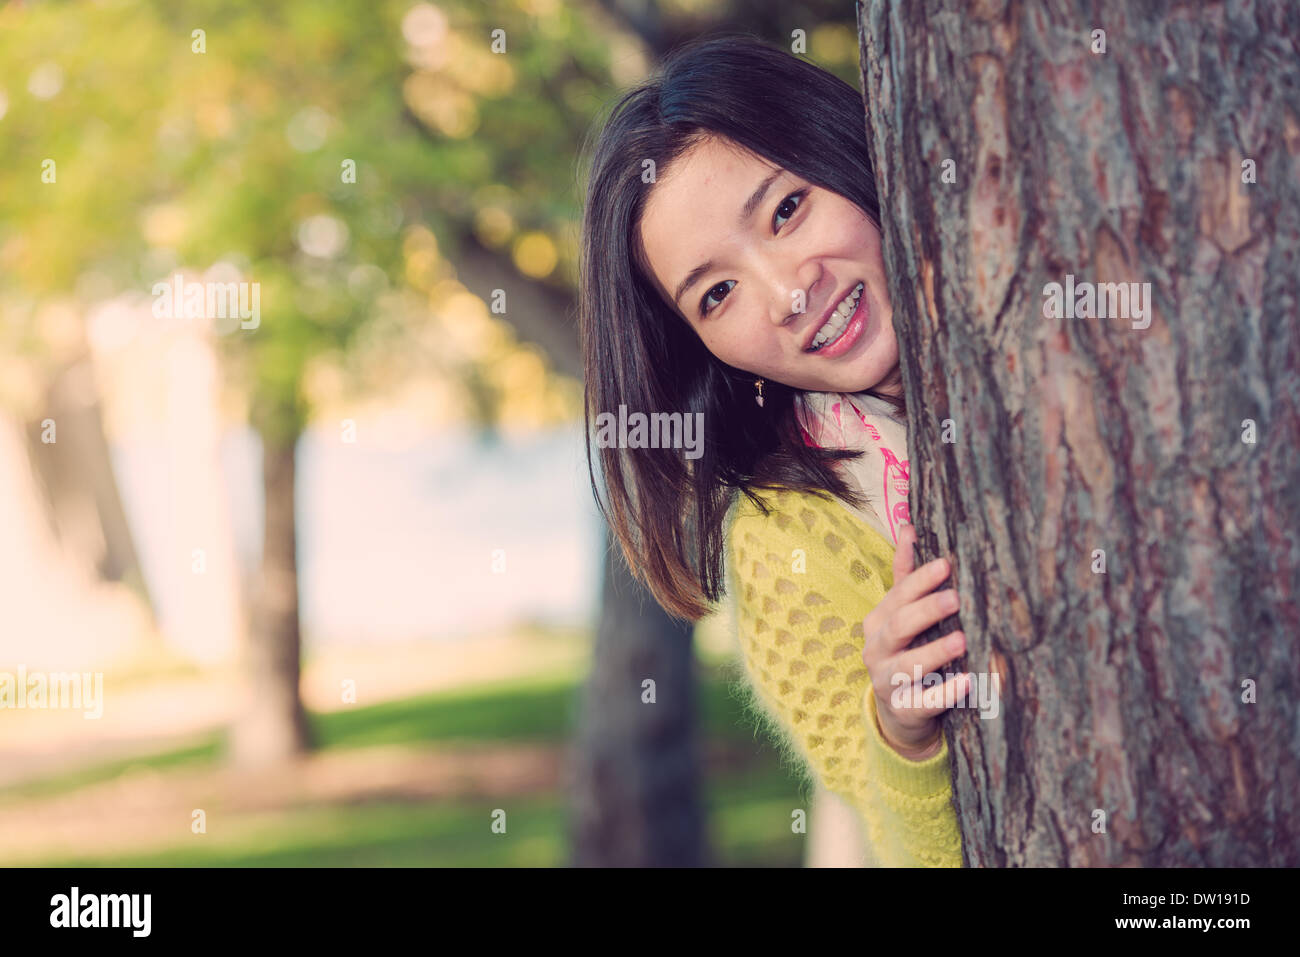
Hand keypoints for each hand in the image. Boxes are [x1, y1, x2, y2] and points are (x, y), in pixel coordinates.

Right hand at [861, 524, 969, 758]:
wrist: (900, 712)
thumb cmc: (907, 651)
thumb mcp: (901, 614)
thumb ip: (905, 575)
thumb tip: (908, 526)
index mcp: (878, 621)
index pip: (897, 596)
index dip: (920, 580)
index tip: (947, 565)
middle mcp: (877, 649)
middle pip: (898, 626)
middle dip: (927, 611)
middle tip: (958, 598)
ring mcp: (886, 681)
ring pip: (907, 665)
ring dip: (935, 651)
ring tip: (964, 640)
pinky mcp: (903, 710)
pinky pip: (923, 703)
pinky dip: (944, 694)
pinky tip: (967, 683)